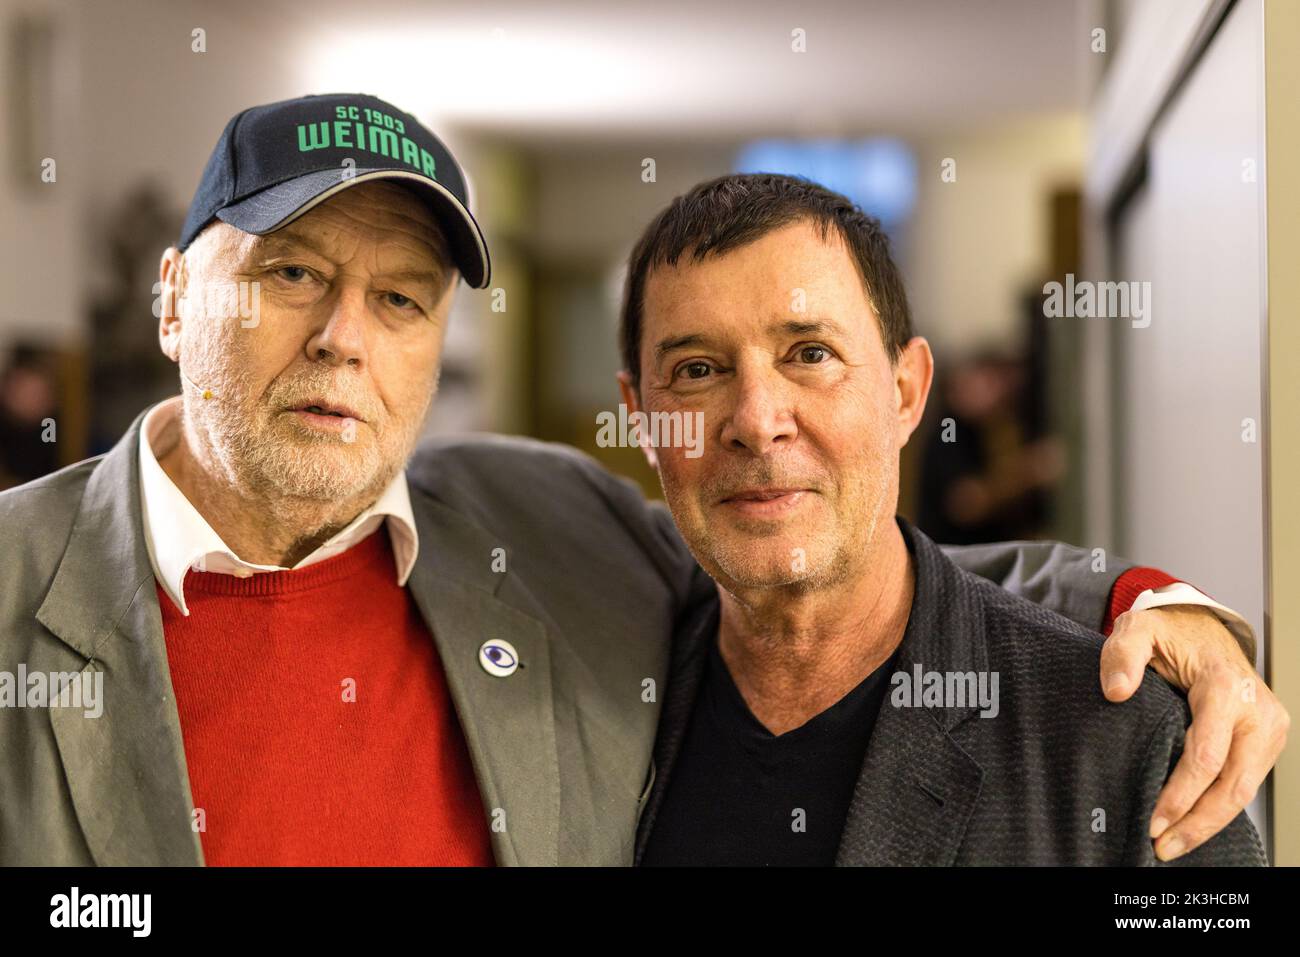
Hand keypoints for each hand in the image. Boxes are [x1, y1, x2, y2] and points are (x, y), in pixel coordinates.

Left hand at [1100, 605, 1287, 859]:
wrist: (1203, 626)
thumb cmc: (1169, 632)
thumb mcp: (1137, 629)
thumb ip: (1121, 656)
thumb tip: (1116, 692)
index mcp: (1226, 687)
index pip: (1206, 755)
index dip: (1180, 794)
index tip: (1154, 820)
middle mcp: (1256, 711)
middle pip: (1232, 784)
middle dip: (1197, 822)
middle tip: (1162, 847)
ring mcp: (1268, 727)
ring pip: (1244, 790)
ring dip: (1209, 822)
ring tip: (1174, 843)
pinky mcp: (1268, 738)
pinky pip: (1246, 781)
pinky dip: (1220, 806)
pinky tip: (1192, 821)